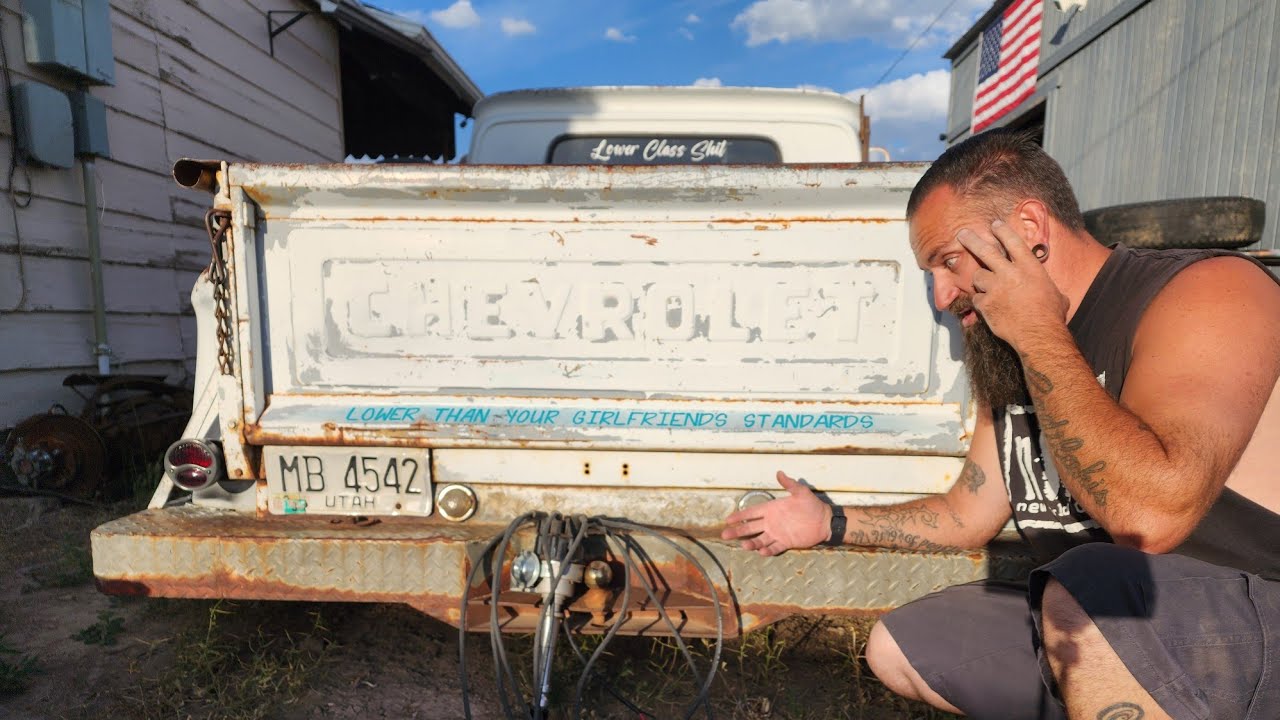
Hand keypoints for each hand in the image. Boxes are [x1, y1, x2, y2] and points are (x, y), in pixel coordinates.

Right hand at [721, 471, 831, 555]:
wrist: (824, 520)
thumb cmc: (812, 505)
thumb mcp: (801, 492)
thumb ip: (789, 484)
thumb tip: (779, 472)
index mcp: (771, 509)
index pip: (752, 513)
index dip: (739, 516)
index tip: (728, 519)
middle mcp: (771, 522)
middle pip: (750, 527)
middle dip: (737, 531)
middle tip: (725, 535)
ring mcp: (777, 533)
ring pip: (760, 539)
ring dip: (751, 542)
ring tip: (744, 545)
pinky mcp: (785, 542)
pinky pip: (774, 548)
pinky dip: (768, 550)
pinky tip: (762, 552)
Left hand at [957, 220, 1069, 351]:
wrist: (1039, 334)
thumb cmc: (1051, 315)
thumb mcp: (1055, 293)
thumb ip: (1045, 285)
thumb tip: (1049, 289)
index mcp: (1029, 267)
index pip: (1013, 242)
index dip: (1002, 231)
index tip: (994, 225)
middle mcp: (1010, 273)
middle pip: (985, 251)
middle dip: (972, 240)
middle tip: (962, 234)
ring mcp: (995, 288)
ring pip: (978, 276)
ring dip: (980, 280)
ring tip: (986, 286)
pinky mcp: (985, 303)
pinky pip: (977, 298)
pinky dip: (981, 302)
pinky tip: (989, 307)